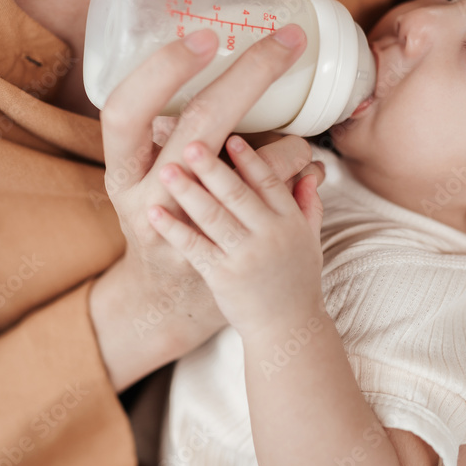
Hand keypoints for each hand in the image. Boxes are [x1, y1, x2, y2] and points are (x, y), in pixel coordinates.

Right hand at [90, 25, 324, 389]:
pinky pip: (270, 203)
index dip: (161, 72)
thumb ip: (164, 134)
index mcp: (120, 167)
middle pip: (197, 124)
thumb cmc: (158, 216)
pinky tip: (311, 169)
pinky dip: (299, 177)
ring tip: (301, 136)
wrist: (162, 301)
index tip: (204, 39)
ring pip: (246, 166)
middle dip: (247, 76)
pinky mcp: (219, 252)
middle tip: (284, 43)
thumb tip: (205, 66)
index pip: (126, 108)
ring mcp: (182, 227)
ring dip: (285, 143)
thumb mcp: (143, 175)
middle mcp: (142, 196)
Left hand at [148, 134, 324, 337]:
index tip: (231, 137)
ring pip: (214, 218)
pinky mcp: (223, 278)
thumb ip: (309, 205)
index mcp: (290, 223)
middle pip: (237, 194)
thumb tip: (310, 172)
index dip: (250, 159)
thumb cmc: (296, 281)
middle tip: (189, 142)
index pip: (269, 182)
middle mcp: (270, 237)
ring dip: (188, 192)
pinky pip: (195, 248)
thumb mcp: (311, 241)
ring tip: (166, 171)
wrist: (287, 328)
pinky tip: (154, 213)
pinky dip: (174, 230)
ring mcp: (245, 258)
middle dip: (212, 168)